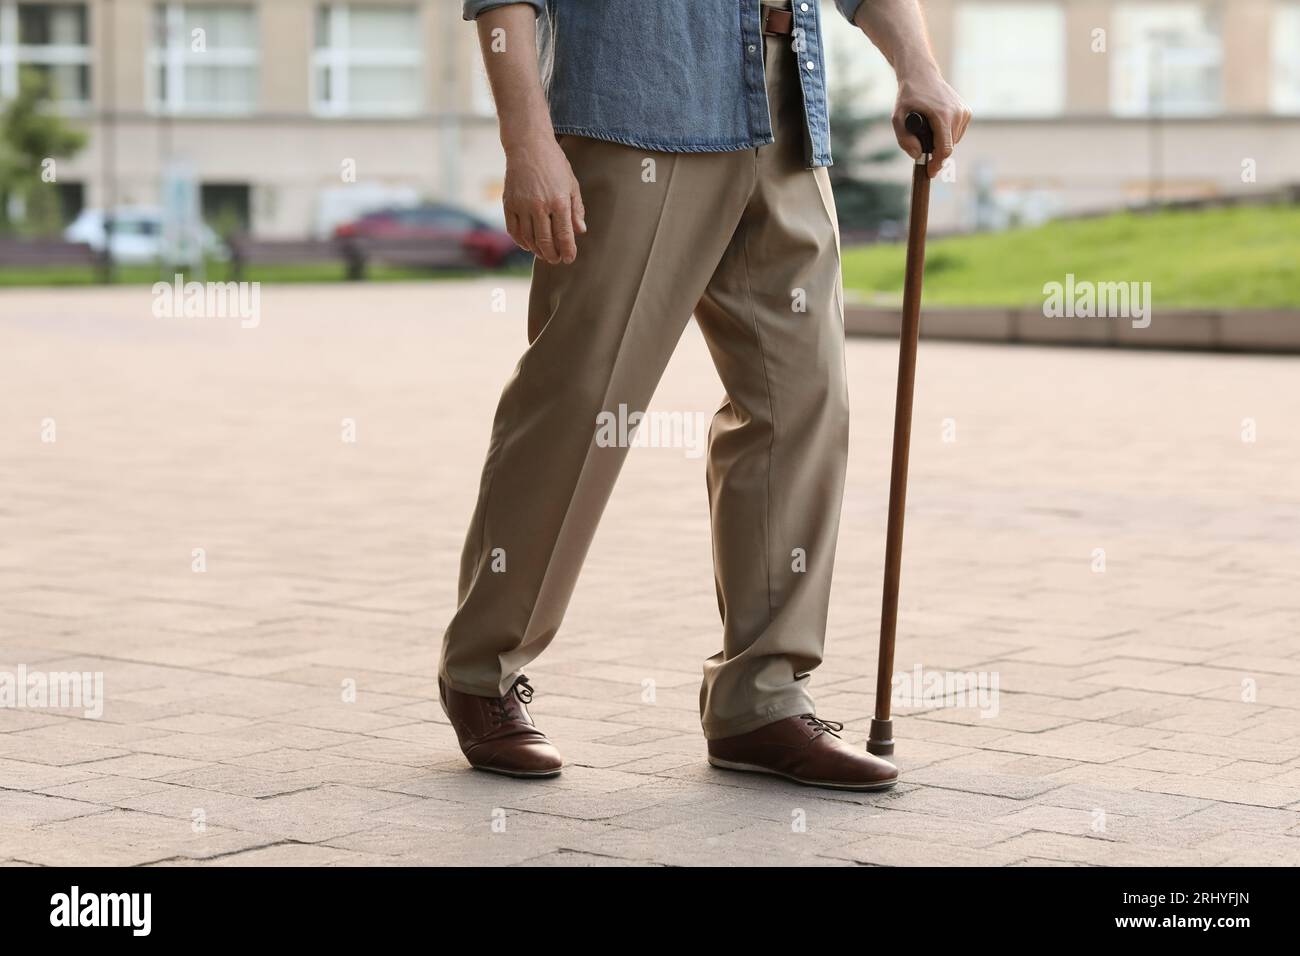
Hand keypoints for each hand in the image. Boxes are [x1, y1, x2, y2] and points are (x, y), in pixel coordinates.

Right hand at [502, 135, 586, 264]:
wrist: (528, 145)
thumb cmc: (554, 164)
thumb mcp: (572, 184)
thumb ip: (576, 209)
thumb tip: (580, 231)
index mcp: (559, 201)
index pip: (564, 236)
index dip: (567, 251)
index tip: (569, 258)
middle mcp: (539, 206)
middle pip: (545, 242)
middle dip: (552, 255)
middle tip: (557, 260)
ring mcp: (522, 205)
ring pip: (528, 239)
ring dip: (537, 251)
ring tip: (544, 254)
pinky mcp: (509, 203)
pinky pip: (513, 230)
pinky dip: (521, 242)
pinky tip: (528, 245)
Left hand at [893, 68, 971, 178]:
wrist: (921, 74)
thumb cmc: (908, 96)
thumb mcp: (897, 117)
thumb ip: (904, 139)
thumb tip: (918, 155)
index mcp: (942, 116)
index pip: (945, 149)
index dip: (937, 164)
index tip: (930, 172)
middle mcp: (957, 113)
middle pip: (949, 147)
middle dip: (936, 154)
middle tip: (922, 152)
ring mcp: (964, 112)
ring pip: (953, 141)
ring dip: (941, 144)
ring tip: (927, 132)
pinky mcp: (966, 112)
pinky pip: (957, 133)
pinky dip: (947, 135)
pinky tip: (937, 126)